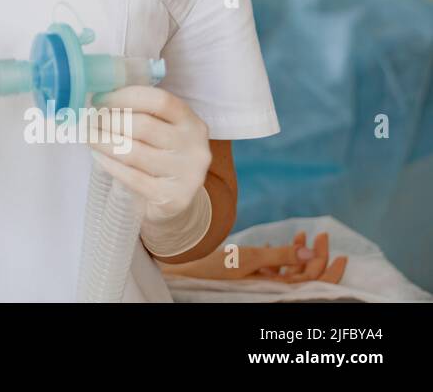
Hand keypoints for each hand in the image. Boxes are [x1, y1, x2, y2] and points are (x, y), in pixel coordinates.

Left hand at [87, 85, 210, 225]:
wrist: (174, 200)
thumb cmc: (159, 155)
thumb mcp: (160, 130)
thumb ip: (139, 112)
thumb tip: (97, 97)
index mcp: (192, 122)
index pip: (160, 101)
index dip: (125, 97)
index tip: (99, 100)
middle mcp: (195, 147)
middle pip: (144, 126)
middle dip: (109, 121)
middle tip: (88, 120)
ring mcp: (187, 174)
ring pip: (134, 152)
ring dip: (103, 141)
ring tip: (87, 136)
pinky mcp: (173, 198)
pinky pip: (132, 177)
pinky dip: (109, 164)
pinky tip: (97, 156)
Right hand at [161, 231, 348, 282]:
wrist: (187, 270)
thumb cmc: (215, 268)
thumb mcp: (249, 259)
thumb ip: (280, 256)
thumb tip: (309, 253)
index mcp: (277, 291)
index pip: (314, 284)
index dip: (330, 270)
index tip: (340, 253)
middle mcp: (274, 290)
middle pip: (306, 276)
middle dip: (316, 256)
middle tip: (322, 235)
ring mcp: (264, 284)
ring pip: (292, 272)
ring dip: (300, 254)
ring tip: (303, 235)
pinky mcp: (253, 278)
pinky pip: (276, 270)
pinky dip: (282, 256)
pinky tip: (281, 242)